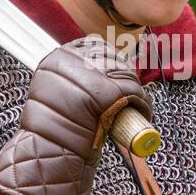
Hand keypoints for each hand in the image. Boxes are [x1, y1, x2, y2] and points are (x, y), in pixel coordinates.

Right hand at [0, 35, 152, 194]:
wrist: (50, 149)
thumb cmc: (51, 127)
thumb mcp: (52, 91)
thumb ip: (66, 78)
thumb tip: (90, 71)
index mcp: (57, 58)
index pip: (92, 45)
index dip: (108, 56)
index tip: (115, 70)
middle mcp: (72, 62)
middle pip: (112, 59)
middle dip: (124, 73)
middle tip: (129, 92)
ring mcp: (91, 76)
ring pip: (126, 75)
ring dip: (136, 89)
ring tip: (137, 105)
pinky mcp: (108, 91)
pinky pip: (135, 92)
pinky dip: (143, 103)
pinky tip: (144, 112)